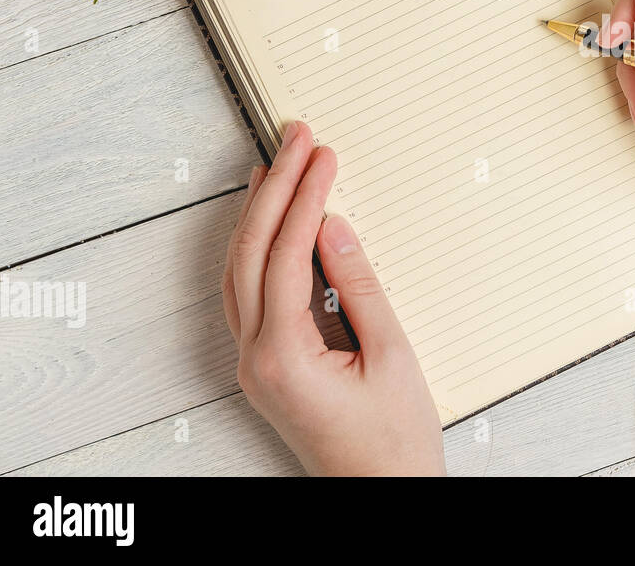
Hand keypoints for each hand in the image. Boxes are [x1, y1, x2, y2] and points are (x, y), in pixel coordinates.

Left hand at [222, 120, 444, 475]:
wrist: (384, 495)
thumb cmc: (394, 441)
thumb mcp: (392, 356)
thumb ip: (359, 287)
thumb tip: (332, 226)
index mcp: (283, 357)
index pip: (285, 255)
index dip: (305, 197)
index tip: (322, 155)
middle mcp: (255, 359)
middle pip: (250, 254)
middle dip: (274, 189)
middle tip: (297, 138)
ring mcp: (254, 364)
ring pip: (240, 271)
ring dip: (260, 214)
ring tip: (280, 165)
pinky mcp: (266, 366)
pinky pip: (251, 293)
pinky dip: (261, 249)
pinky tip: (276, 223)